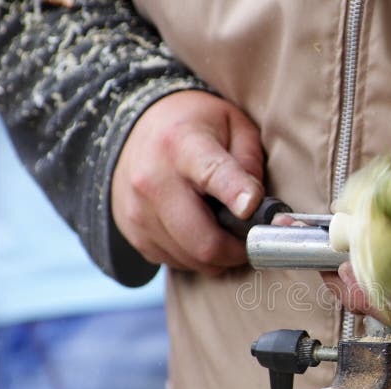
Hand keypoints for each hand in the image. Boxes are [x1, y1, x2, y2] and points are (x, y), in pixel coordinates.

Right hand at [111, 90, 263, 273]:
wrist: (138, 127)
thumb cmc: (195, 126)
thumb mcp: (233, 126)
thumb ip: (250, 163)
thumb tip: (259, 207)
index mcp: (184, 146)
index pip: (213, 176)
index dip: (238, 196)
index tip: (253, 208)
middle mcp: (153, 180)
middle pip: (204, 241)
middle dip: (237, 250)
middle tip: (252, 242)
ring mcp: (138, 210)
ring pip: (191, 259)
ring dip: (217, 256)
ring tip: (225, 233)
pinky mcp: (132, 231)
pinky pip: (173, 261)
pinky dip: (193, 256)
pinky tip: (198, 232)